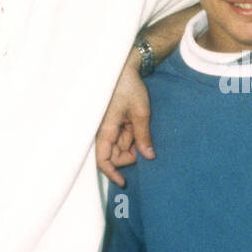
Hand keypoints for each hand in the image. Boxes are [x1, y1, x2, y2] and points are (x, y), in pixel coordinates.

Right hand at [95, 54, 153, 186]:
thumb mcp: (141, 112)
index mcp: (105, 130)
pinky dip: (131, 137)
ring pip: (119, 148)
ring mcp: (108, 128)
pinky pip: (122, 138)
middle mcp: (103, 131)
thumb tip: (149, 157)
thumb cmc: (129, 87)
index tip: (124, 182)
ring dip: (132, 145)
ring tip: (139, 126)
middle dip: (129, 157)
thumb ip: (143, 136)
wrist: (124, 69)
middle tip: (145, 145)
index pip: (103, 160)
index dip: (112, 174)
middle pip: (114, 156)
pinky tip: (137, 125)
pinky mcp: (113, 124)